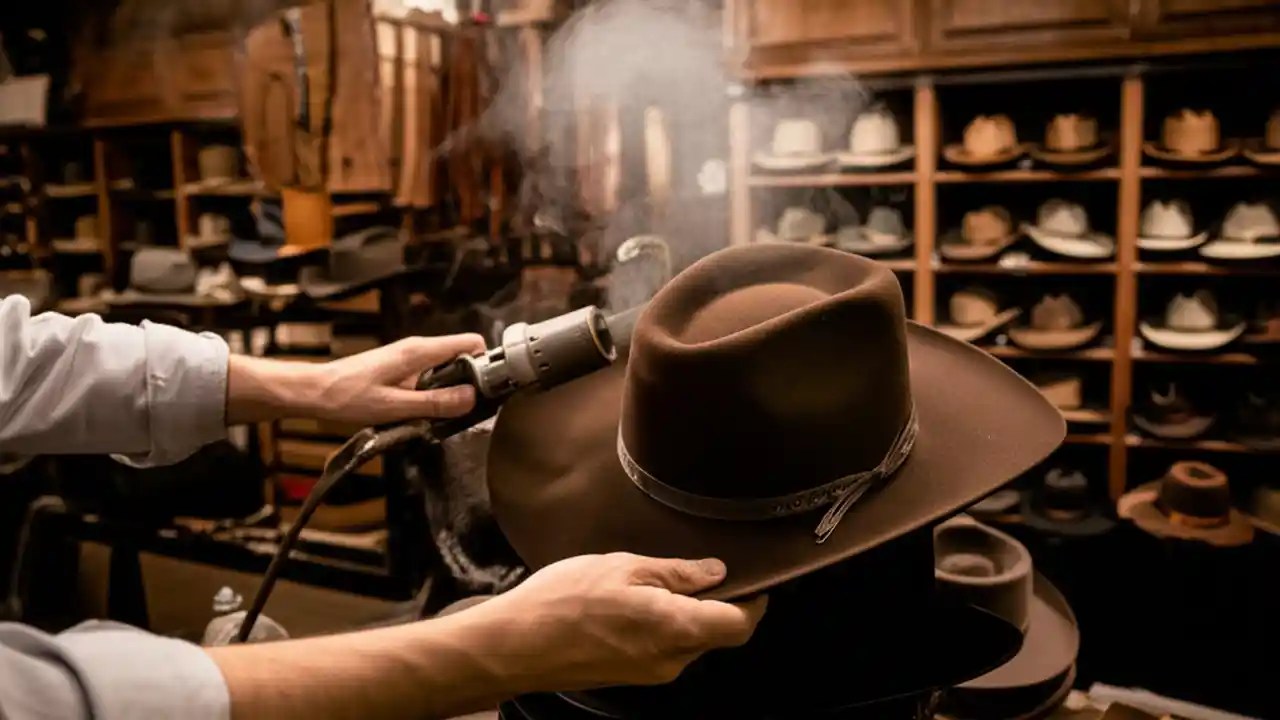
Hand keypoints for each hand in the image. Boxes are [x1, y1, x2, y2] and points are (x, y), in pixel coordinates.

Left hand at [312, 334, 486, 424]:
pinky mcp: (402, 368)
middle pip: (462, 357)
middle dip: (470, 381)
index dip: (484, 363)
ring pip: (447, 369)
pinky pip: (431, 377)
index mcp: (419, 352)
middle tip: (467, 410)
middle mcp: (417, 349)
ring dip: (451, 390)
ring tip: (446, 416)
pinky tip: (425, 413)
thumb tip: (471, 398)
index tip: (487, 389)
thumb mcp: (394, 406)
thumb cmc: (348, 397)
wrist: (316, 392)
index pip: (470, 342)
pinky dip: (435, 393)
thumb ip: (435, 403)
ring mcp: (409, 358)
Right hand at [481, 552, 767, 689]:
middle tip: (696, 568)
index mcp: (677, 629)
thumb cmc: (564, 601)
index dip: (754, 601)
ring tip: (653, 581)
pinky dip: (664, 627)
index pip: (741, 625)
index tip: (751, 577)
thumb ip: (676, 573)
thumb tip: (717, 572)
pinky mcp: (631, 677)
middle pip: (718, 635)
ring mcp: (651, 674)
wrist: (514, 646)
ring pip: (690, 642)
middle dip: (718, 604)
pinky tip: (634, 603)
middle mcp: (672, 660)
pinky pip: (665, 650)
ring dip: (687, 614)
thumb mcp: (624, 567)